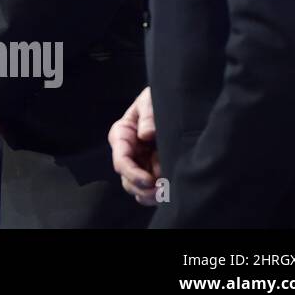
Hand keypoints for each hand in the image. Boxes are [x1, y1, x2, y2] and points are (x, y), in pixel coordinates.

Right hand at [109, 87, 159, 205]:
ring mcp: (141, 164)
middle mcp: (129, 153)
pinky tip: (170, 192)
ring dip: (151, 195)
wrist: (174, 104)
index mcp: (122, 135)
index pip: (121, 161)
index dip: (133, 174)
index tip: (150, 180)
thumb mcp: (150, 101)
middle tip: (163, 190)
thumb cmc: (156, 99)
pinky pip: (151, 191)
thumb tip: (146, 134)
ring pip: (138, 189)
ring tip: (168, 192)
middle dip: (143, 188)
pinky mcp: (154, 171)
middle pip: (127, 180)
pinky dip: (158, 196)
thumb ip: (148, 115)